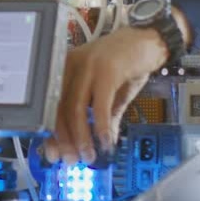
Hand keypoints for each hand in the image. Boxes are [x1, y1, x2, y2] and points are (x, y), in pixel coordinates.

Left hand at [43, 27, 169, 165]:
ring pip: (75, 108)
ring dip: (81, 137)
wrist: (149, 41)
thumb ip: (102, 117)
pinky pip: (99, 105)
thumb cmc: (126, 63)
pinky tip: (105, 141)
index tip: (53, 153)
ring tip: (88, 155)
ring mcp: (88, 66)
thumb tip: (100, 145)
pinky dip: (101, 127)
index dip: (50, 132)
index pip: (50, 104)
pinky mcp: (107, 69)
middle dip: (63, 139)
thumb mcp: (109, 93)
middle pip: (59, 108)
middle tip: (70, 160)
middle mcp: (71, 65)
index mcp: (65, 69)